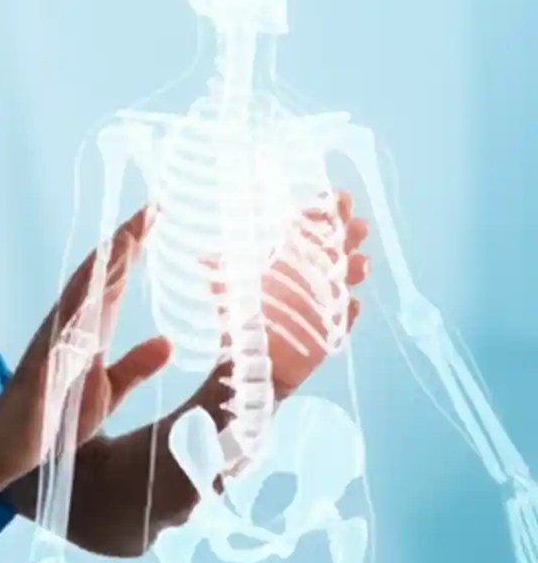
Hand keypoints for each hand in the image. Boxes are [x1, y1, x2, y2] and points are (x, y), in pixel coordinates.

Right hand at [0, 206, 172, 481]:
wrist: (10, 448)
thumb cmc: (55, 418)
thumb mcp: (107, 391)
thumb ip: (135, 366)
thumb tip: (168, 342)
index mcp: (87, 331)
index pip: (114, 282)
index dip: (134, 250)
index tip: (156, 216)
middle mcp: (69, 326)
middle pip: (100, 276)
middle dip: (125, 241)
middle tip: (151, 207)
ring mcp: (54, 341)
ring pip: (82, 293)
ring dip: (104, 262)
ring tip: (129, 233)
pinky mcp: (43, 362)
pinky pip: (62, 327)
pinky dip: (77, 302)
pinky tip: (93, 283)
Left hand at [207, 189, 370, 399]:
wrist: (248, 364)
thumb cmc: (239, 320)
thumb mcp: (230, 290)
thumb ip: (223, 272)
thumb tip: (202, 257)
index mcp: (285, 261)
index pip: (307, 229)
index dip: (321, 213)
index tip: (333, 198)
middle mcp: (307, 276)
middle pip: (334, 248)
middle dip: (347, 234)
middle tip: (357, 224)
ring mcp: (322, 301)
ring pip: (345, 279)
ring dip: (354, 268)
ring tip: (359, 262)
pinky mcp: (329, 329)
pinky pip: (344, 317)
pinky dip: (348, 311)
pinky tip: (351, 303)